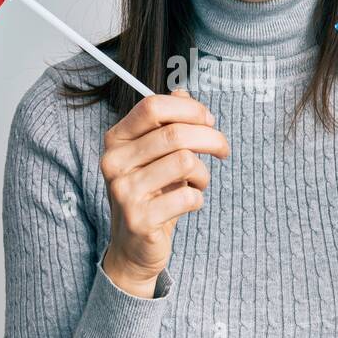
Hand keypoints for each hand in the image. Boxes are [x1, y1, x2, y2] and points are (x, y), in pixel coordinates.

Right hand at [100, 89, 229, 296]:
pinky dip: (198, 199)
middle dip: (210, 138)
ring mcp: (124, 192)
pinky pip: (187, 197)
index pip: (153, 106)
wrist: (134, 246)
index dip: (189, 108)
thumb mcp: (155, 154)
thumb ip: (168, 122)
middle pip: (174, 133)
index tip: (210, 120)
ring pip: (185, 162)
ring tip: (198, 183)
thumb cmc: (151, 194)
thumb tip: (183, 91)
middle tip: (223, 149)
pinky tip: (189, 203)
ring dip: (203, 173)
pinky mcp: (139, 219)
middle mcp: (114, 162)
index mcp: (116, 139)